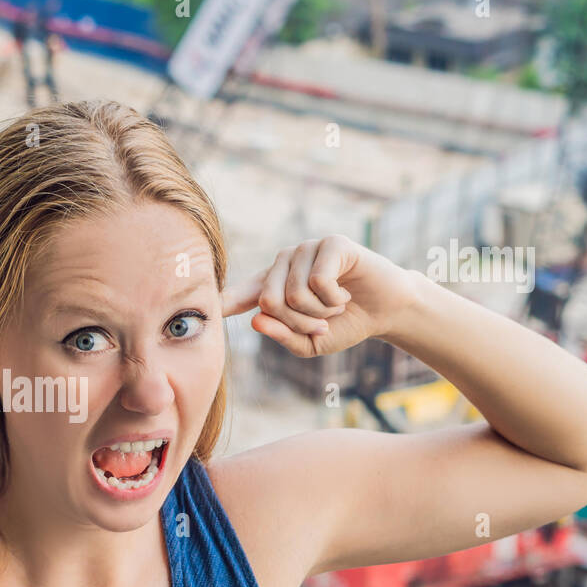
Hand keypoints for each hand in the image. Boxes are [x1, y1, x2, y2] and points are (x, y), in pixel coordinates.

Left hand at [222, 235, 423, 357]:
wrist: (385, 311)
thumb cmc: (345, 325)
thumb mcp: (310, 343)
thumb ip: (282, 336)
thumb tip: (255, 320)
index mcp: (272, 285)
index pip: (240, 293)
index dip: (221, 299)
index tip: (201, 303)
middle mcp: (284, 263)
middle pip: (270, 302)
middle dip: (298, 323)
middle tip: (321, 324)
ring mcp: (305, 249)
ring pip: (294, 293)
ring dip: (320, 312)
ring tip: (335, 308)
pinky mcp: (330, 243)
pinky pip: (318, 281)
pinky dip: (335, 298)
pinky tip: (346, 294)